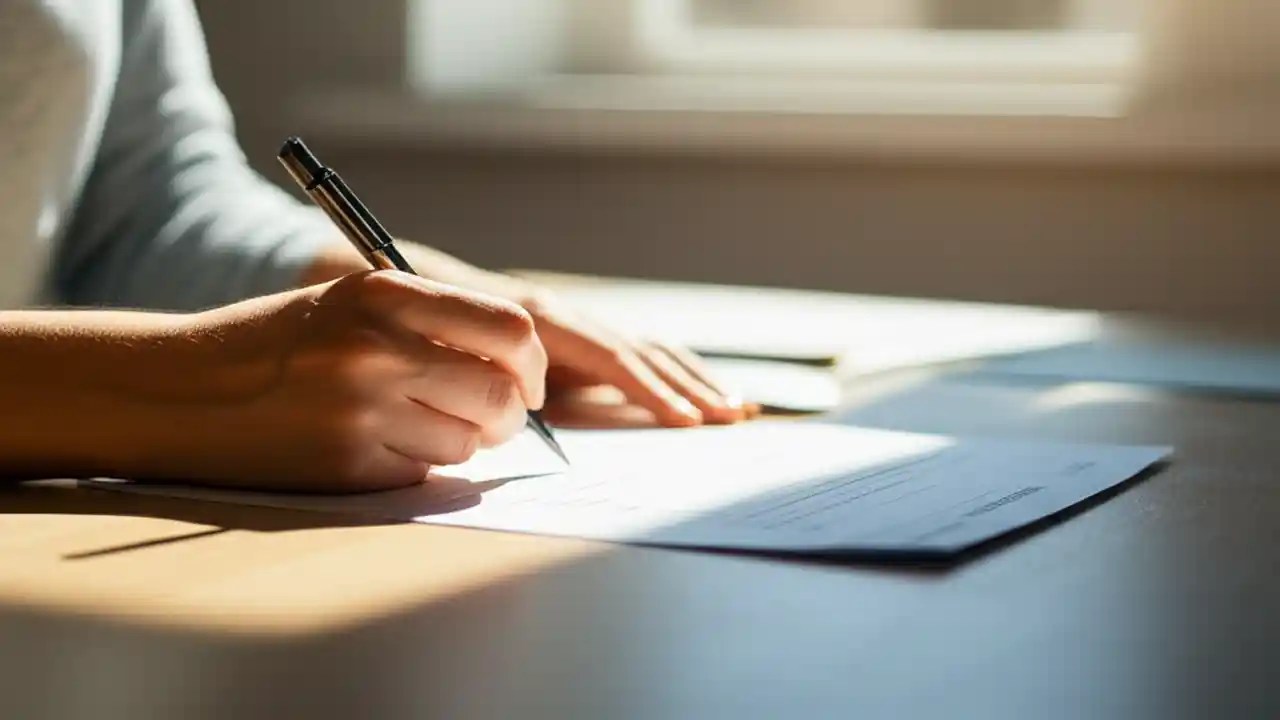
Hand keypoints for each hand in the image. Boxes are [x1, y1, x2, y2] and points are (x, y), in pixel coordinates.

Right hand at [65, 272, 545, 491]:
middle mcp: (379, 348)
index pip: (511, 329)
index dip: (532, 365)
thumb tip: (523, 375)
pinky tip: (369, 444)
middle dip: (507, 416)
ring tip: (408, 423)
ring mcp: (362, 410)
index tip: (527, 382)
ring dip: (457, 442)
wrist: (177, 388)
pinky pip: (422, 473)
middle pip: (501, 396)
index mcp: (386, 294)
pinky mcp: (346, 465)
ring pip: (469, 443)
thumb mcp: (353, 303)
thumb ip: (435, 324)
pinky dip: (414, 465)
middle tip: (488, 418)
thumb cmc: (277, 343)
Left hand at [302, 243, 750, 426]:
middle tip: (731, 417)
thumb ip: (497, 383)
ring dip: (691, 378)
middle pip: (641, 349)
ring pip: (645, 347)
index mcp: (536, 318)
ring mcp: (572, 322)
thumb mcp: (451, 352)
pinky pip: (632, 352)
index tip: (683, 421)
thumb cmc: (418, 328)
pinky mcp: (572, 335)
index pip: (609, 356)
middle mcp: (563, 315)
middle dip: (689, 384)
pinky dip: (669, 373)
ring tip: (735, 408)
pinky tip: (697, 392)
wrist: (397, 289)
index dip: (648, 390)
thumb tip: (537, 416)